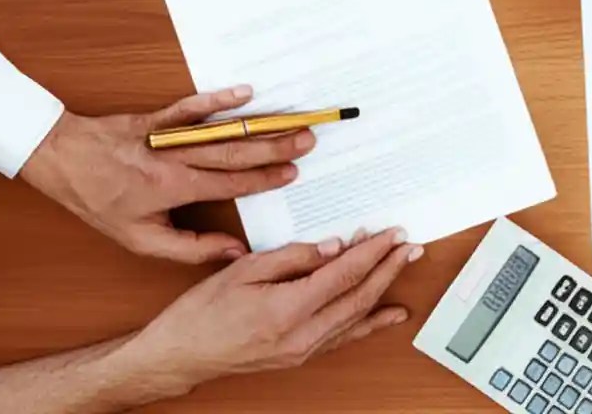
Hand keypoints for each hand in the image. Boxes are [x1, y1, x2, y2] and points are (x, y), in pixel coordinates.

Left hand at [21, 85, 313, 263]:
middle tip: (309, 140)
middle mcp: (174, 158)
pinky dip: (218, 99)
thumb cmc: (97, 200)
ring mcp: (166, 134)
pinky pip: (191, 105)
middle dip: (275, 147)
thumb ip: (189, 248)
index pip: (230, 183)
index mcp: (173, 188)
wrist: (58, 159)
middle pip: (234, 152)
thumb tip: (232, 251)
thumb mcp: (139, 239)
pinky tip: (245, 93)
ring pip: (221, 130)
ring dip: (259, 125)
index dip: (264, 179)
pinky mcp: (156, 116)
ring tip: (291, 119)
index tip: (293, 174)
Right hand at [120, 228, 421, 394]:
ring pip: (356, 316)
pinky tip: (391, 313)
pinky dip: (371, 323)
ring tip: (404, 265)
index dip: (372, 252)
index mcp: (286, 309)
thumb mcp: (245, 269)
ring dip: (383, 288)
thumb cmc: (202, 312)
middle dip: (388, 268)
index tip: (392, 235)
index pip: (343, 275)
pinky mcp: (301, 356)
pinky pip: (345, 337)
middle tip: (409, 246)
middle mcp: (301, 335)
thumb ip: (294, 256)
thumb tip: (335, 247)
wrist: (181, 355)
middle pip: (359, 296)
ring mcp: (303, 350)